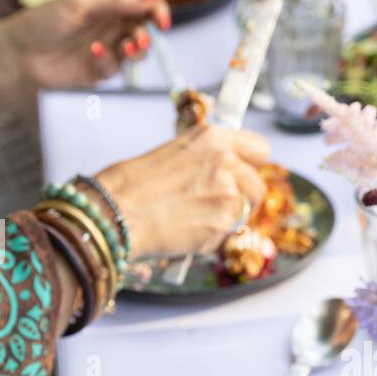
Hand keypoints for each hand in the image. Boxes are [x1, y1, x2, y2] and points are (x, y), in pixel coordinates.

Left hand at [2, 0, 170, 89]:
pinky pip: (115, 67)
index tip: (161, 20)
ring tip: (128, 48)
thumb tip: (148, 0)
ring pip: (136, 52)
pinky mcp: (99, 70)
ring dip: (137, 50)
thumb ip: (115, 1)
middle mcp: (110, 25)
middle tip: (139, 39)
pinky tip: (93, 53)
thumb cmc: (44, 21)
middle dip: (147, 34)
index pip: (142, 5)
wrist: (20, 52)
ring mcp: (106, 48)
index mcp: (108, 3)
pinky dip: (108, 60)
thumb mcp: (80, 3)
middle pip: (144, 29)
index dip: (156, 11)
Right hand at [98, 125, 271, 260]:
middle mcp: (227, 162)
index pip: (260, 149)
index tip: (245, 173)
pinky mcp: (223, 224)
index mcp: (213, 138)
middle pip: (258, 186)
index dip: (252, 164)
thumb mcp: (175, 153)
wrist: (116, 211)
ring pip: (245, 212)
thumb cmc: (132, 184)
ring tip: (193, 217)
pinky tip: (185, 230)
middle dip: (245, 198)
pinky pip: (227, 233)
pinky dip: (211, 237)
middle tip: (219, 205)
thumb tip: (224, 173)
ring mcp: (229, 194)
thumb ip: (207, 160)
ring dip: (226, 218)